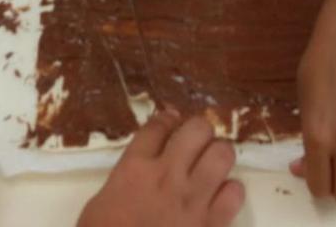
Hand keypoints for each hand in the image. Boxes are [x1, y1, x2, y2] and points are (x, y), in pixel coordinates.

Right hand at [78, 110, 244, 226]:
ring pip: (222, 154)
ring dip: (218, 157)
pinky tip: (219, 198)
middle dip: (198, 132)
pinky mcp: (211, 224)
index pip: (157, 126)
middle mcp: (167, 175)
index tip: (172, 121)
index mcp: (134, 169)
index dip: (167, 119)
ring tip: (211, 166)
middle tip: (195, 145)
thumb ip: (123, 178)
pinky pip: (235, 192)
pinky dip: (230, 192)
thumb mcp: (100, 204)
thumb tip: (137, 169)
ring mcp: (192, 199)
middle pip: (197, 129)